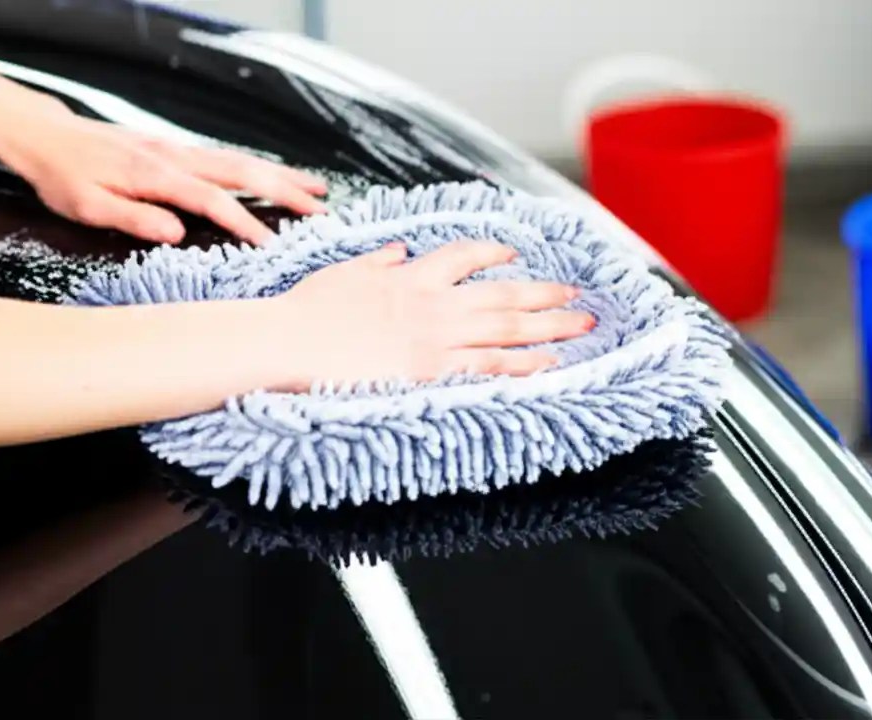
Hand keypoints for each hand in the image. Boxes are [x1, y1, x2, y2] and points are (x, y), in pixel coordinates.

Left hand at [0, 97, 326, 245]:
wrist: (45, 135)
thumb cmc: (63, 176)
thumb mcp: (87, 206)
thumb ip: (134, 218)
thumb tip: (177, 233)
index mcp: (158, 175)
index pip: (213, 201)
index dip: (245, 224)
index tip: (274, 246)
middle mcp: (176, 158)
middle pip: (242, 173)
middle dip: (286, 190)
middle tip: (322, 210)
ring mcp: (179, 152)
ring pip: (240, 162)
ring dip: (280, 176)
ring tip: (317, 191)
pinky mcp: (176, 152)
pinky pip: (227, 160)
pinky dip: (258, 170)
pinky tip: (274, 179)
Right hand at [268, 240, 594, 388]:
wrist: (288, 343)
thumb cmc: (306, 312)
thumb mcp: (343, 273)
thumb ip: (377, 261)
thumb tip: (399, 249)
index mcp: (410, 277)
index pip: (463, 256)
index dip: (493, 253)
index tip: (514, 253)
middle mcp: (433, 303)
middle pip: (502, 294)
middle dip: (544, 293)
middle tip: (578, 293)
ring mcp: (436, 338)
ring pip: (508, 329)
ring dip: (550, 326)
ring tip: (583, 324)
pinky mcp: (432, 372)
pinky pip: (490, 367)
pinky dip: (524, 365)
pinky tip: (551, 364)